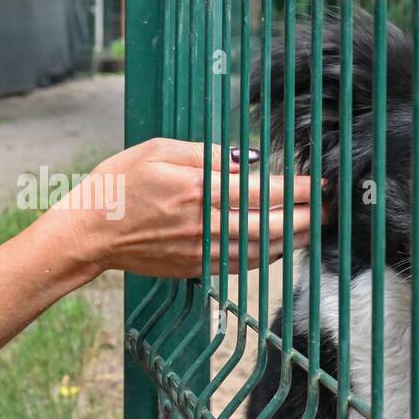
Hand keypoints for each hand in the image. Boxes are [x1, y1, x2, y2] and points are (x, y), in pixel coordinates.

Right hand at [47, 136, 317, 279]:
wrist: (87, 233)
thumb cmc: (117, 184)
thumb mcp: (157, 150)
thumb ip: (206, 153)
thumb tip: (247, 160)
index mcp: (198, 189)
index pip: (263, 190)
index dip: (299, 188)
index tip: (321, 183)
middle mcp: (205, 224)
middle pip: (273, 224)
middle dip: (307, 216)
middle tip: (331, 208)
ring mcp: (201, 251)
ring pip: (263, 249)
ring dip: (294, 239)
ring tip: (315, 227)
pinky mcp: (195, 268)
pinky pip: (243, 263)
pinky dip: (268, 255)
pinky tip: (281, 246)